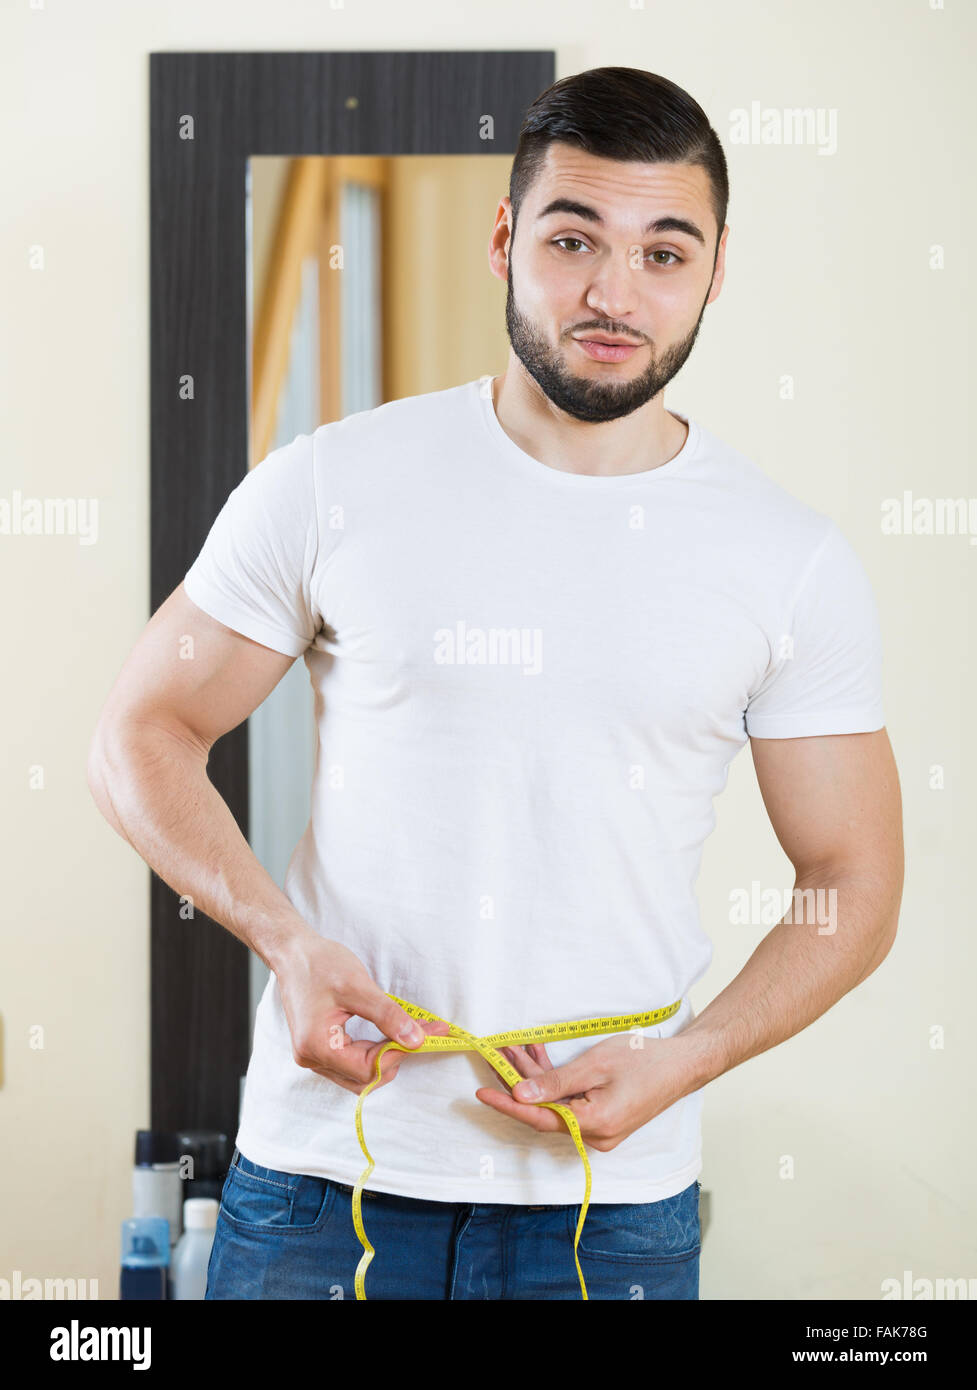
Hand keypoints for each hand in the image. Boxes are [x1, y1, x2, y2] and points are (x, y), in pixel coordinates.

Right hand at [274, 929, 449, 1094]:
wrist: (293, 952)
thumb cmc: (320, 964)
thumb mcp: (359, 986)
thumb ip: (388, 1015)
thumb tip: (416, 1040)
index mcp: (317, 1045)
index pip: (367, 1069)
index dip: (399, 1054)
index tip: (427, 1036)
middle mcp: (311, 1058)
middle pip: (362, 1078)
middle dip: (393, 1058)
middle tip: (420, 1035)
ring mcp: (312, 1055)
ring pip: (357, 1075)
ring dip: (383, 1058)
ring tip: (405, 1034)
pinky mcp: (317, 1047)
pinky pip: (349, 1063)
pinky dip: (370, 1054)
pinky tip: (385, 1036)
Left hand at [475, 1033, 699, 1151]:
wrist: (682, 1065)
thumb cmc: (643, 1060)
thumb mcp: (595, 1065)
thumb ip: (556, 1083)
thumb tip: (521, 1096)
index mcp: (593, 1126)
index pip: (539, 1119)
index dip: (507, 1104)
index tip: (481, 1093)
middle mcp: (594, 1136)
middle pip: (544, 1112)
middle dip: (518, 1083)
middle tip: (495, 1057)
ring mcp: (599, 1131)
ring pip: (555, 1106)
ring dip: (535, 1079)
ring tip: (513, 1049)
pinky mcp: (602, 1120)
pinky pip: (569, 1104)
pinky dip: (553, 1083)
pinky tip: (537, 1058)